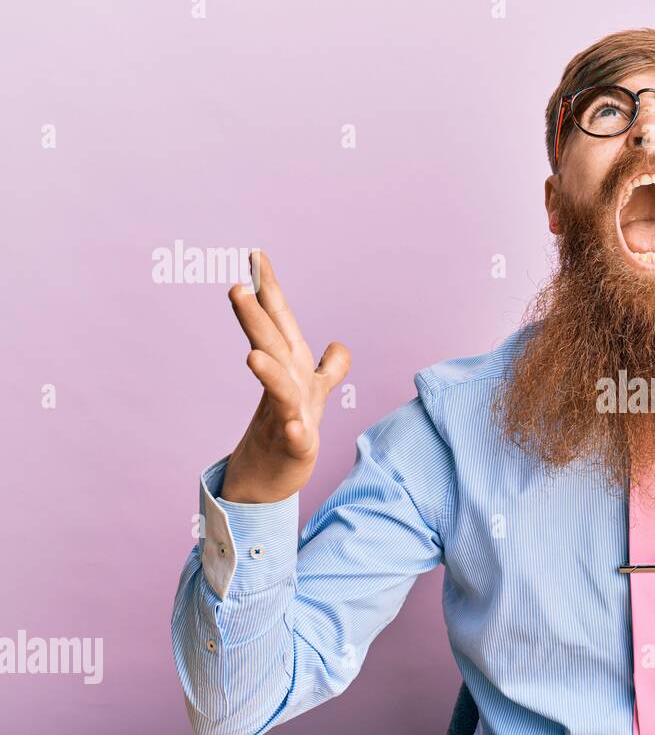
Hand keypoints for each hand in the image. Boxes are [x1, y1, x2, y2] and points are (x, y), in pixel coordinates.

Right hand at [220, 251, 350, 502]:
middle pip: (272, 348)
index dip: (269, 290)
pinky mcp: (294, 449)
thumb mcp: (315, 394)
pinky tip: (298, 428)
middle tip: (235, 287)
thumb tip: (339, 347)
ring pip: (279, 391)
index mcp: (290, 367)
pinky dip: (296, 431)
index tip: (255, 255)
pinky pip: (296, 439)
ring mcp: (285, 417)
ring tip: (252, 355)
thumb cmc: (290, 431)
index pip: (279, 322)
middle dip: (255, 319)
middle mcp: (284, 386)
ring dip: (269, 372)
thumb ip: (328, 368)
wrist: (271, 480)